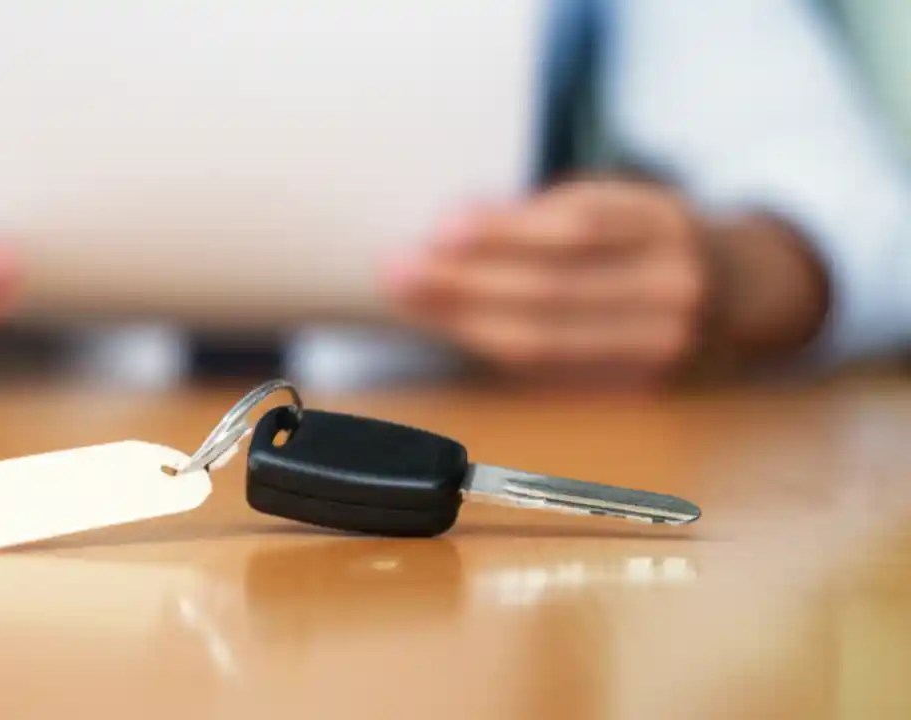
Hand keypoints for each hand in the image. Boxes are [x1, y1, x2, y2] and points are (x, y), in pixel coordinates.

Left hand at [384, 180, 826, 388]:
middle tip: (397, 269)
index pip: (574, 231)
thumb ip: (551, 215)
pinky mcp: (640, 389)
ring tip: (409, 300)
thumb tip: (451, 231)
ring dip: (464, 322)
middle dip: (464, 283)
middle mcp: (672, 289)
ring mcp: (661, 347)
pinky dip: (496, 352)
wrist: (748, 289)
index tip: (440, 229)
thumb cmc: (653, 236)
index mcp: (665, 225)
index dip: (502, 233)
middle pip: (550, 292)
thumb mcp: (622, 202)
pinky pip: (552, 374)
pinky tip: (454, 332)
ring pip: (544, 342)